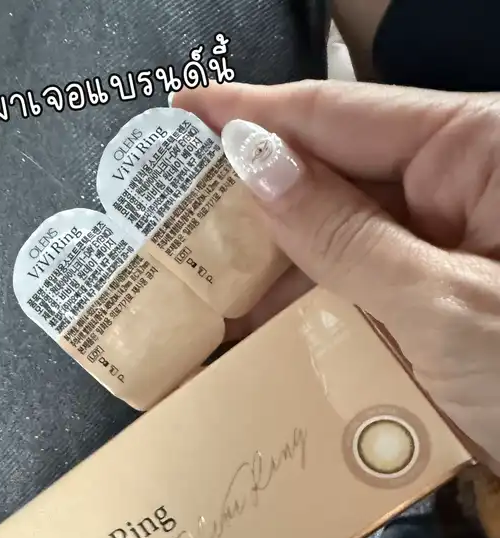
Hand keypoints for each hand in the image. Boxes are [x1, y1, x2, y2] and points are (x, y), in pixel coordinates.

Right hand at [174, 81, 499, 472]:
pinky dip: (305, 314)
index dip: (252, 114)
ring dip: (269, 271)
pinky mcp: (432, 308)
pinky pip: (355, 294)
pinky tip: (248, 330)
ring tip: (188, 284)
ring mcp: (442, 254)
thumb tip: (253, 164)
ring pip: (336, 243)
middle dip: (249, 202)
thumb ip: (344, 235)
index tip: (177, 117)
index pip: (341, 115)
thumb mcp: (442, 306)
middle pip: (331, 178)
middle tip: (163, 221)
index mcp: (479, 150)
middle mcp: (457, 192)